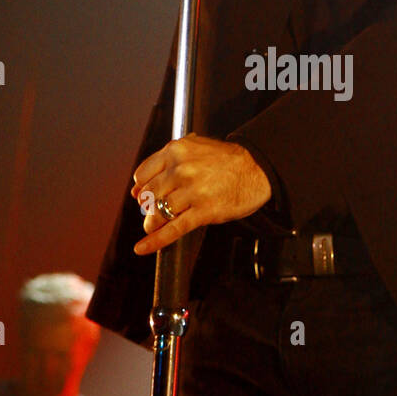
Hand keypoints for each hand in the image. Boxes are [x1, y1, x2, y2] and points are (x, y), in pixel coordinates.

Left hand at [130, 134, 271, 254]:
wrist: (257, 169)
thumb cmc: (228, 160)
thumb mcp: (196, 147)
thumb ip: (168, 160)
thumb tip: (139, 185)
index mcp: (176, 151)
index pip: (143, 175)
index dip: (140, 188)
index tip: (141, 196)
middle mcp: (181, 170)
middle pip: (149, 195)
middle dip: (147, 207)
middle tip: (153, 211)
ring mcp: (192, 191)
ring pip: (158, 213)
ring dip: (152, 223)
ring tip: (153, 226)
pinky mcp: (204, 211)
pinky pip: (173, 229)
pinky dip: (155, 241)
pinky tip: (142, 248)